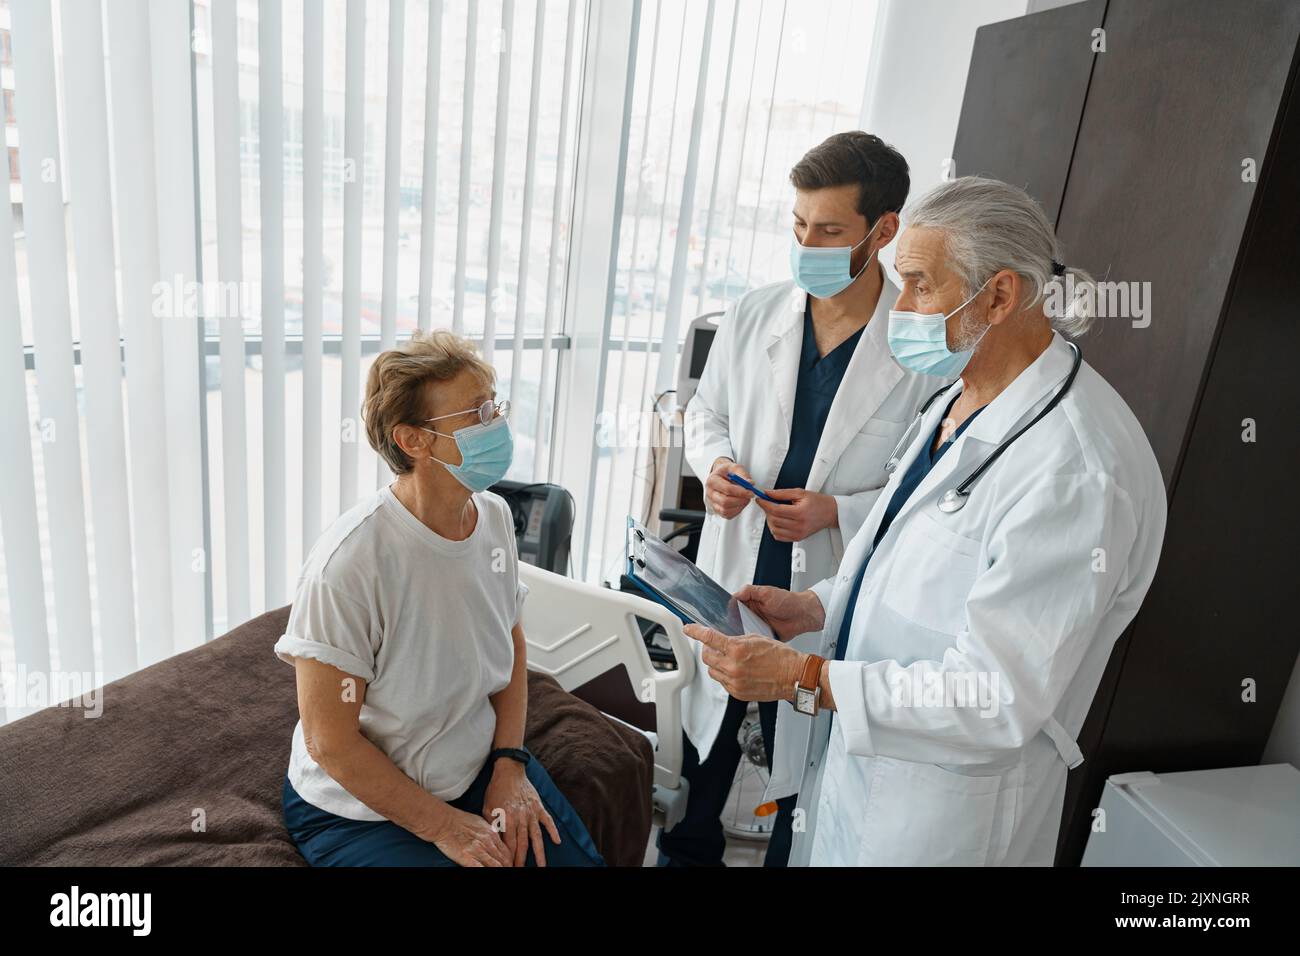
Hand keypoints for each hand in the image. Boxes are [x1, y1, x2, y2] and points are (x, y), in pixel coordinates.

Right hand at [427, 804, 513, 867]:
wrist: (444, 821)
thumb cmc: (459, 820)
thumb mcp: (480, 822)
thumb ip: (489, 831)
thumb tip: (496, 838)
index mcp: (491, 834)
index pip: (507, 851)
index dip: (511, 860)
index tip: (511, 865)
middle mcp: (488, 842)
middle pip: (504, 860)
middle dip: (508, 867)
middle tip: (511, 870)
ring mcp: (478, 851)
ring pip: (496, 865)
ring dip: (501, 870)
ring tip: (504, 873)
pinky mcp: (467, 858)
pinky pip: (481, 869)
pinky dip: (488, 872)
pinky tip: (490, 873)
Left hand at [482, 758, 560, 866]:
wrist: (509, 771)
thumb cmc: (496, 789)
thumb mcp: (488, 808)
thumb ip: (492, 825)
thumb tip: (493, 842)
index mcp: (507, 819)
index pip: (508, 844)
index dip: (509, 858)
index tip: (509, 867)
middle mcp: (521, 818)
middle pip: (522, 844)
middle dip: (522, 860)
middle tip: (522, 871)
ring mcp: (532, 813)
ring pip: (536, 836)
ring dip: (539, 852)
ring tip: (542, 865)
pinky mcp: (539, 807)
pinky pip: (548, 821)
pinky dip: (553, 831)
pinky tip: (557, 841)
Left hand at [683, 623, 804, 702]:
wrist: (794, 676)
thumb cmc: (781, 657)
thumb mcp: (756, 638)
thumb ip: (736, 639)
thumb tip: (723, 640)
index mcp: (737, 649)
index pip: (708, 638)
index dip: (695, 631)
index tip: (688, 629)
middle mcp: (733, 666)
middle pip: (707, 656)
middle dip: (708, 649)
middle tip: (716, 647)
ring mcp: (734, 681)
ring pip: (712, 671)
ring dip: (716, 663)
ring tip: (729, 660)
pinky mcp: (738, 692)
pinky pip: (722, 682)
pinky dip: (725, 675)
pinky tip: (736, 671)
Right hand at [704, 458, 754, 518]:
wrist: (719, 477)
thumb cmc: (727, 472)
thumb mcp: (734, 468)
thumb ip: (743, 474)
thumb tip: (750, 484)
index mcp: (712, 481)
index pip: (727, 489)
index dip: (741, 492)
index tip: (751, 492)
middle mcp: (709, 493)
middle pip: (725, 502)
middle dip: (741, 500)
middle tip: (750, 496)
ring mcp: (712, 503)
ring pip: (726, 510)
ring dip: (739, 506)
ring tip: (745, 499)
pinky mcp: (716, 510)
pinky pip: (727, 515)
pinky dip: (736, 511)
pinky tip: (740, 503)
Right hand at [734, 585, 825, 640]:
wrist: (803, 615)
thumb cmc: (787, 601)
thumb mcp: (766, 592)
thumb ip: (748, 591)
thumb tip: (733, 595)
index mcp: (750, 603)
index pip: (733, 607)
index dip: (727, 612)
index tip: (723, 617)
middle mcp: (752, 615)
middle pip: (735, 622)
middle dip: (732, 626)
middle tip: (730, 629)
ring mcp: (757, 627)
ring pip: (743, 633)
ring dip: (741, 635)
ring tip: (739, 637)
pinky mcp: (763, 637)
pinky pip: (754, 642)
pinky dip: (752, 643)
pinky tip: (750, 644)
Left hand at [755, 488, 837, 540]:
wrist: (830, 513)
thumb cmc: (817, 502)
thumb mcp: (800, 493)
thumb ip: (782, 493)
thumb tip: (767, 493)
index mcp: (800, 513)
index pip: (776, 510)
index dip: (765, 504)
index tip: (760, 499)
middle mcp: (799, 525)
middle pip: (774, 519)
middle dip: (767, 510)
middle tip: (768, 503)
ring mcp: (798, 534)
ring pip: (774, 529)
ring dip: (770, 520)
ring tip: (775, 512)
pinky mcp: (797, 538)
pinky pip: (779, 536)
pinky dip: (775, 529)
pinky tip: (779, 521)